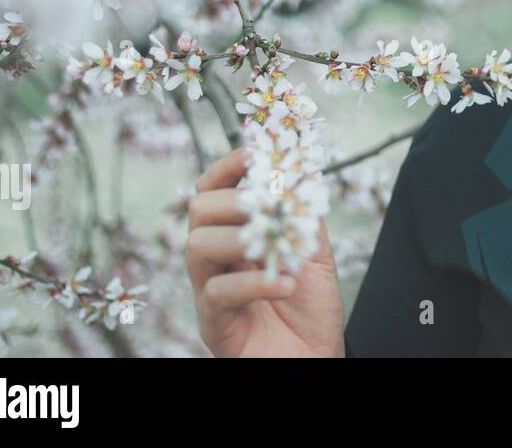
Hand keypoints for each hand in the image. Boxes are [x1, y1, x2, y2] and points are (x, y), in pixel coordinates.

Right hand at [187, 147, 345, 356]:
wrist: (314, 359)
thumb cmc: (311, 309)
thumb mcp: (315, 252)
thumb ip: (305, 214)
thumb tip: (303, 168)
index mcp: (236, 235)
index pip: (214, 189)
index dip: (230, 166)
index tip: (256, 152)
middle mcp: (217, 260)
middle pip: (199, 210)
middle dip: (236, 200)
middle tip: (269, 207)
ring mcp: (210, 291)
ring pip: (196, 246)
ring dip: (239, 237)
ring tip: (274, 246)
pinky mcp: (214, 323)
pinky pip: (218, 293)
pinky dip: (256, 282)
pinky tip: (286, 283)